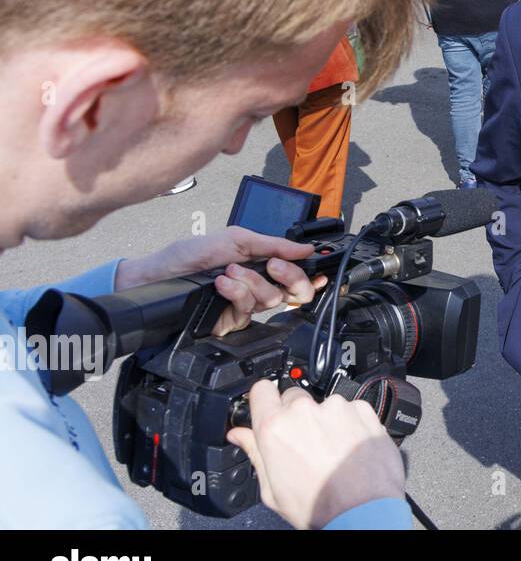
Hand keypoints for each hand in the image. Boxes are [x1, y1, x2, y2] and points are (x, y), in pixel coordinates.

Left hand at [115, 227, 326, 335]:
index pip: (298, 276)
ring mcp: (246, 306)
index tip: (319, 272)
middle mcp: (259, 288)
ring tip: (229, 271)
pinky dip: (237, 293)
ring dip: (251, 282)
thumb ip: (273, 244)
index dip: (313, 277)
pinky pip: (248, 311)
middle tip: (273, 266)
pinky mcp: (232, 322)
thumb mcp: (236, 239)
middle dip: (290, 277)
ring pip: (271, 301)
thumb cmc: (192, 254)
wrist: (161, 275)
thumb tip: (306, 249)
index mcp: (264, 267)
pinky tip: (222, 284)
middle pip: (295, 294)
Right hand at [226, 381, 405, 528]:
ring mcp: (335, 407)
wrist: (364, 509)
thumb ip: (255, 453)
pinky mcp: (361, 409)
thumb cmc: (320, 505)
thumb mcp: (273, 490)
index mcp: (274, 427)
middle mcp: (304, 410)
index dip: (264, 400)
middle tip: (304, 444)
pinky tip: (349, 448)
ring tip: (331, 452)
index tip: (268, 408)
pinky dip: (350, 423)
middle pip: (293, 397)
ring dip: (325, 421)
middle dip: (295, 416)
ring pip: (323, 405)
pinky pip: (350, 410)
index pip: (261, 390)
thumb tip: (240, 435)